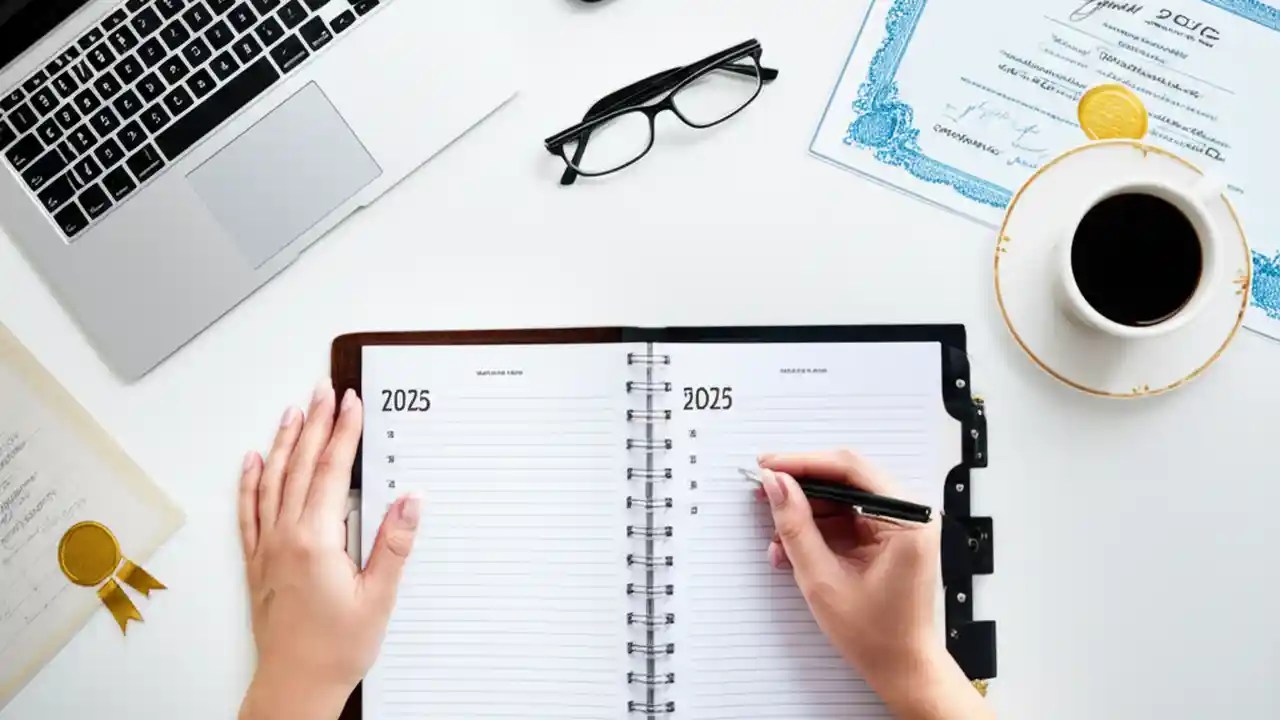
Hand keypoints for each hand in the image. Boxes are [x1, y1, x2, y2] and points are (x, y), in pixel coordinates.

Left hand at [238, 381, 420, 719]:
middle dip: (316, 425)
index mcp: (315, 541)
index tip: (351, 403)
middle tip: (325, 392)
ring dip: (285, 442)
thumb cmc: (336, 649)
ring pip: (272, 481)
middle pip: (300, 467)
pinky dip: (250, 482)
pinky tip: (253, 461)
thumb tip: (410, 501)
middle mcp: (285, 538)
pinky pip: (249, 511)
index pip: (330, 472)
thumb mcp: (378, 597)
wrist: (295, 686)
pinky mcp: (257, 563)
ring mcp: (267, 549)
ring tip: (295, 412)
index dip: (343, 433)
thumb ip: (393, 544)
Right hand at [758, 450, 992, 719]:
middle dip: (801, 487)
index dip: (803, 463)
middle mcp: (909, 513)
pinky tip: (791, 547)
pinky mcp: (886, 536)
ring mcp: (898, 524)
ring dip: (805, 513)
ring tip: (776, 534)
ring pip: (841, 498)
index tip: (769, 466)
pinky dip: (817, 529)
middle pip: (845, 478)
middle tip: (764, 490)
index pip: (850, 469)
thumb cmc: (878, 635)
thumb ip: (796, 527)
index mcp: (907, 518)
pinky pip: (845, 518)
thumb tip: (776, 485)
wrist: (902, 668)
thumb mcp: (823, 579)